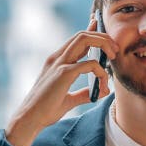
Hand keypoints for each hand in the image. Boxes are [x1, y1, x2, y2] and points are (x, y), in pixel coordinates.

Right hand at [5, 19, 117, 145]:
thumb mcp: (68, 100)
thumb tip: (100, 92)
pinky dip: (101, 72)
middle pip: (82, 34)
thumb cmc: (45, 110)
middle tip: (115, 50)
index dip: (90, 30)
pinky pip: (89, 64)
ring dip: (103, 44)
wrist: (30, 119)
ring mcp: (59, 64)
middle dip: (102, 37)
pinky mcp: (63, 74)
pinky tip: (103, 85)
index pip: (76, 40)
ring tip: (113, 56)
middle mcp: (57, 58)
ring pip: (84, 39)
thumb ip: (83, 94)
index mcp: (56, 61)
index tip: (101, 26)